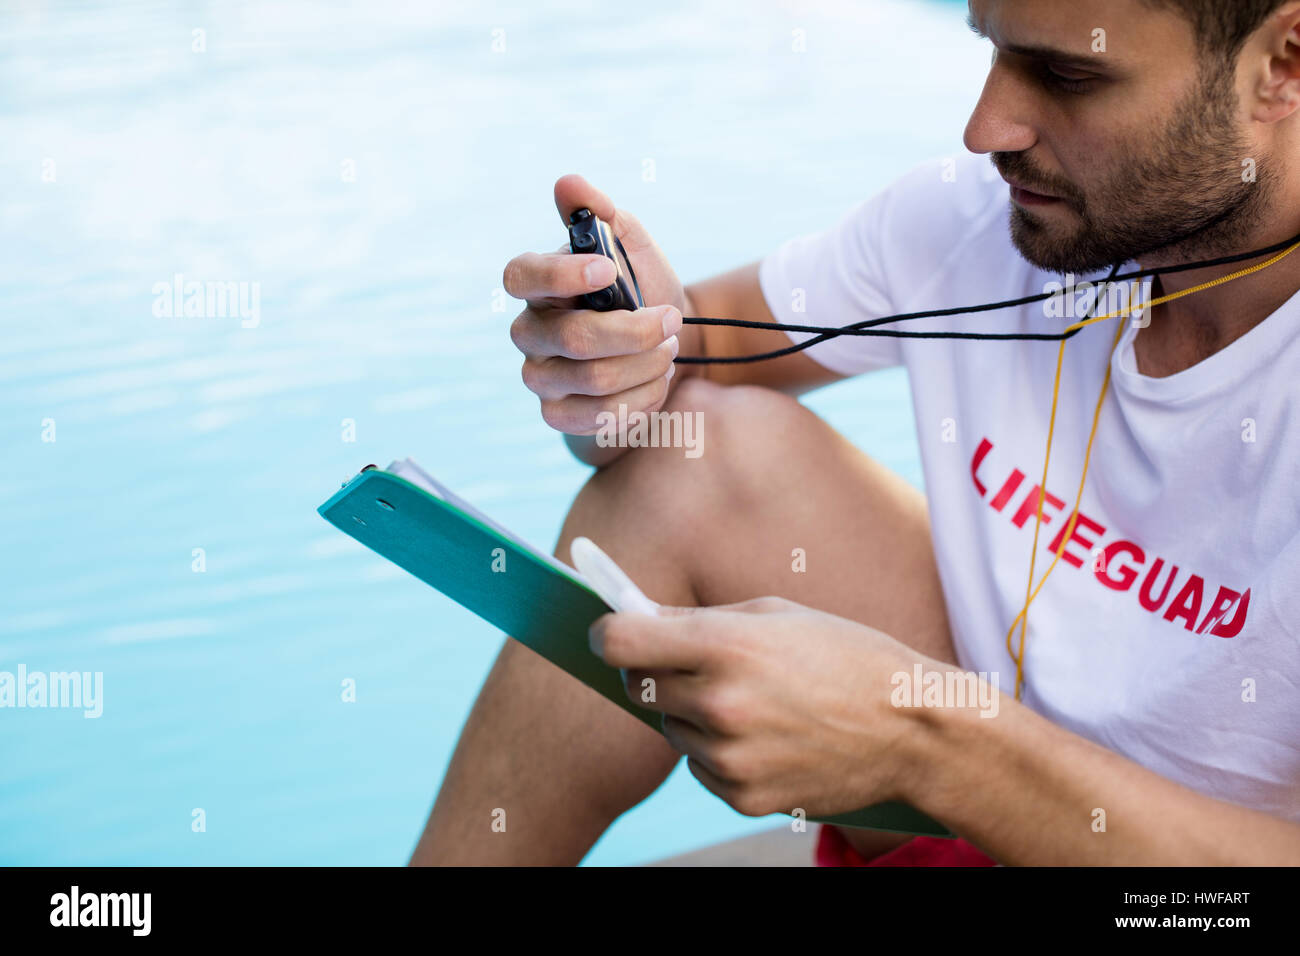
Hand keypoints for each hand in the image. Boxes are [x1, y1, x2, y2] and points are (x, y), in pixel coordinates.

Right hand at [504, 174, 687, 435]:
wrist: (667, 349)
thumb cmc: (642, 292)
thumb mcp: (632, 246)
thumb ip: (602, 215)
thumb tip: (569, 184)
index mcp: (540, 285)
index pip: (520, 276)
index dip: (560, 274)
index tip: (607, 270)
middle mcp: (531, 332)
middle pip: (574, 338)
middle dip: (636, 332)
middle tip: (671, 321)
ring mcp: (541, 378)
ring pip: (596, 379)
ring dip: (648, 363)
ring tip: (669, 349)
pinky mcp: (560, 416)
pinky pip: (603, 415)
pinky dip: (645, 397)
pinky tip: (659, 381)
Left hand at [588, 597, 934, 818]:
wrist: (910, 728)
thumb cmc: (845, 655)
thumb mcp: (777, 614)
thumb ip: (701, 620)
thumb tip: (638, 621)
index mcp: (727, 644)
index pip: (622, 643)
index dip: (606, 634)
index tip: (609, 632)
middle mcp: (721, 703)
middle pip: (638, 686)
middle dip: (656, 672)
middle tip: (694, 664)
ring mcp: (731, 756)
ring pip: (670, 729)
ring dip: (691, 715)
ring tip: (752, 702)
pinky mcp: (743, 796)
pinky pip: (700, 768)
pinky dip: (717, 753)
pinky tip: (766, 736)